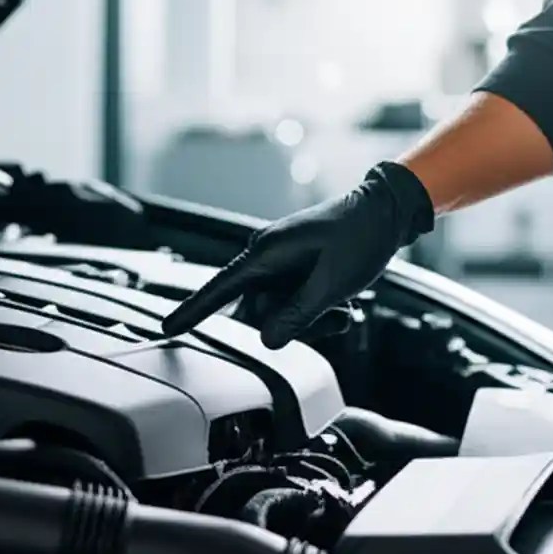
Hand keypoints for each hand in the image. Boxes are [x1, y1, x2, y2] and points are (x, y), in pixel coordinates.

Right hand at [162, 162, 434, 348]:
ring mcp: (277, 264)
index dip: (192, 311)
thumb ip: (298, 314)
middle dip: (293, 325)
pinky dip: (312, 312)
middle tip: (334, 317)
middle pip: (256, 312)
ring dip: (308, 320)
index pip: (219, 289)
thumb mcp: (333, 283)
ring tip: (342, 308)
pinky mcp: (290, 270)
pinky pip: (289, 304)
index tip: (167, 327)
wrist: (385, 213)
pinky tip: (340, 304)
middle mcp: (264, 258)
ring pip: (275, 313)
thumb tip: (266, 340)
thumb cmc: (360, 238)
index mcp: (266, 254)